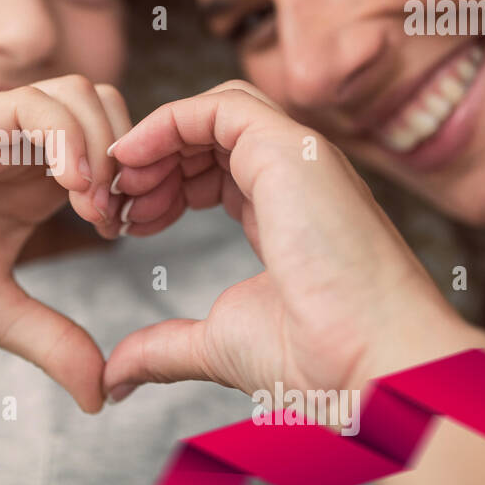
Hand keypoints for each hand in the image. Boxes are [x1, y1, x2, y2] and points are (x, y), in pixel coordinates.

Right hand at [0, 76, 131, 412]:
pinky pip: (37, 104)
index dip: (136, 183)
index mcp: (34, 181)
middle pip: (110, 108)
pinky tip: (69, 191)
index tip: (128, 235)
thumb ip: (52, 343)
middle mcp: (21, 148)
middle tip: (119, 218)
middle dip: (133, 157)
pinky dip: (69, 137)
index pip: (113, 149)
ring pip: (82, 93)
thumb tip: (101, 398)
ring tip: (93, 210)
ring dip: (104, 146)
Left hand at [102, 80, 484, 401]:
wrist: (368, 366)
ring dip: (155, 141)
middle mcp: (295, 176)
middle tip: (115, 205)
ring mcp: (297, 157)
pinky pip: (217, 107)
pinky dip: (165, 122)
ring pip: (214, 111)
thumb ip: (163, 348)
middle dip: (152, 162)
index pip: (216, 168)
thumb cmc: (315, 361)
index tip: (128, 225)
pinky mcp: (290, 149)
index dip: (164, 186)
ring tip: (122, 186)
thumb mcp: (217, 344)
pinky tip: (131, 158)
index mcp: (284, 211)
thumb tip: (116, 378)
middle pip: (210, 134)